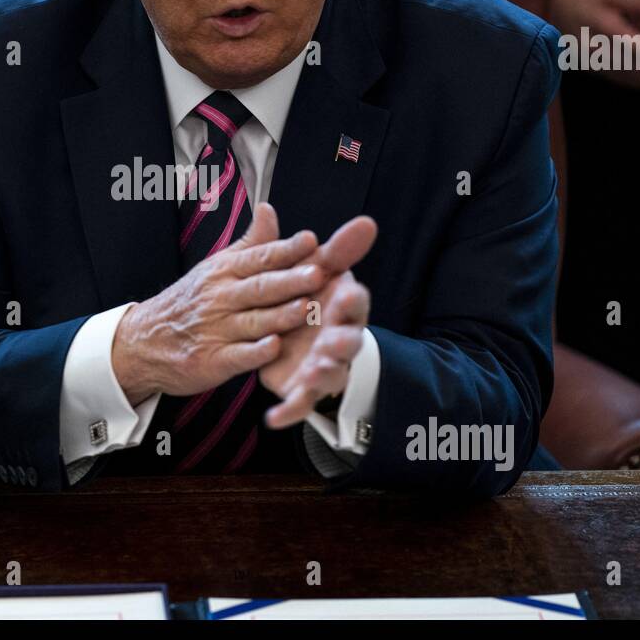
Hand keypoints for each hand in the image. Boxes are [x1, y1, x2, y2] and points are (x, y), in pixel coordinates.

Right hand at [110, 203, 326, 405]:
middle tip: (318, 273)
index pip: (260, 257)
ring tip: (306, 308)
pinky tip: (274, 347)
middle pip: (260, 287)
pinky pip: (237, 356)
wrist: (144, 340)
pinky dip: (255, 352)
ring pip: (253, 321)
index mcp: (224, 271)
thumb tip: (269, 209)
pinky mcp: (211, 361)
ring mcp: (215, 330)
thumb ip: (251, 243)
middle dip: (290, 280)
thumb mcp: (216, 267)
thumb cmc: (191, 301)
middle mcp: (221, 298)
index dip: (286, 249)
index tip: (312, 240)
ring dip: (280, 315)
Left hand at [259, 216, 377, 427]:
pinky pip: (298, 404)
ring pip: (328, 374)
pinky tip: (272, 420)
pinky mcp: (304, 388)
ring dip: (323, 375)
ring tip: (313, 373)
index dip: (353, 301)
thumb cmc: (319, 300)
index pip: (356, 304)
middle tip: (333, 340)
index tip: (347, 293)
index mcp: (345, 309)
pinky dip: (288, 412)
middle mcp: (339, 339)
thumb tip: (367, 220)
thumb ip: (338, 250)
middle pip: (347, 343)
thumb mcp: (324, 272)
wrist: (308, 338)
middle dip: (342, 342)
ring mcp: (324, 366)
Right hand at [550, 0, 639, 92]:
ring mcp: (588, 59)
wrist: (544, 7)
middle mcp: (593, 47)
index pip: (632, 44)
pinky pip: (612, 77)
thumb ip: (638, 4)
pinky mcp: (586, 65)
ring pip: (621, 75)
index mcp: (600, 25)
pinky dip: (632, 82)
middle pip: (629, 65)